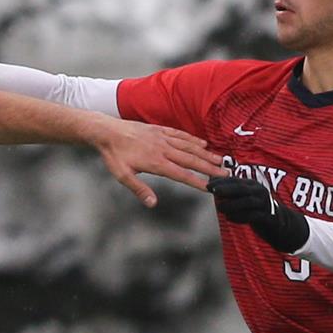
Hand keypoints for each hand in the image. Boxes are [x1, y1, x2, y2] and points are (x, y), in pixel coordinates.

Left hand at [95, 122, 221, 206]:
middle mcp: (163, 149)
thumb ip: (139, 189)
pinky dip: (193, 139)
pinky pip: (180, 134)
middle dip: (210, 167)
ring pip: (189, 146)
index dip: (197, 181)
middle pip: (191, 160)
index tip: (210, 188)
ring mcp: (163, 138)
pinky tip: (202, 143)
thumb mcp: (122, 175)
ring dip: (206, 154)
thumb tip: (152, 203)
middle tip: (225, 174)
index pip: (181, 174)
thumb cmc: (114, 155)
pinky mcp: (160, 130)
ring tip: (220, 160)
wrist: (107, 131)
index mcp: (156, 162)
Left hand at [208, 174, 309, 250]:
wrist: (278, 223)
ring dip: (232, 204)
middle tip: (213, 191)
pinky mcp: (268, 217)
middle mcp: (259, 192)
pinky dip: (240, 217)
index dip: (222, 182)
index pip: (235, 181)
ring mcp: (265, 204)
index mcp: (252, 186)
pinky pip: (254, 216)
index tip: (208, 184)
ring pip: (248, 202)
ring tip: (219, 208)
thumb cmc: (255, 209)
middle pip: (242, 189)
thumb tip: (209, 182)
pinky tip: (229, 218)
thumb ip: (228, 191)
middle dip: (227, 189)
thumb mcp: (242, 198)